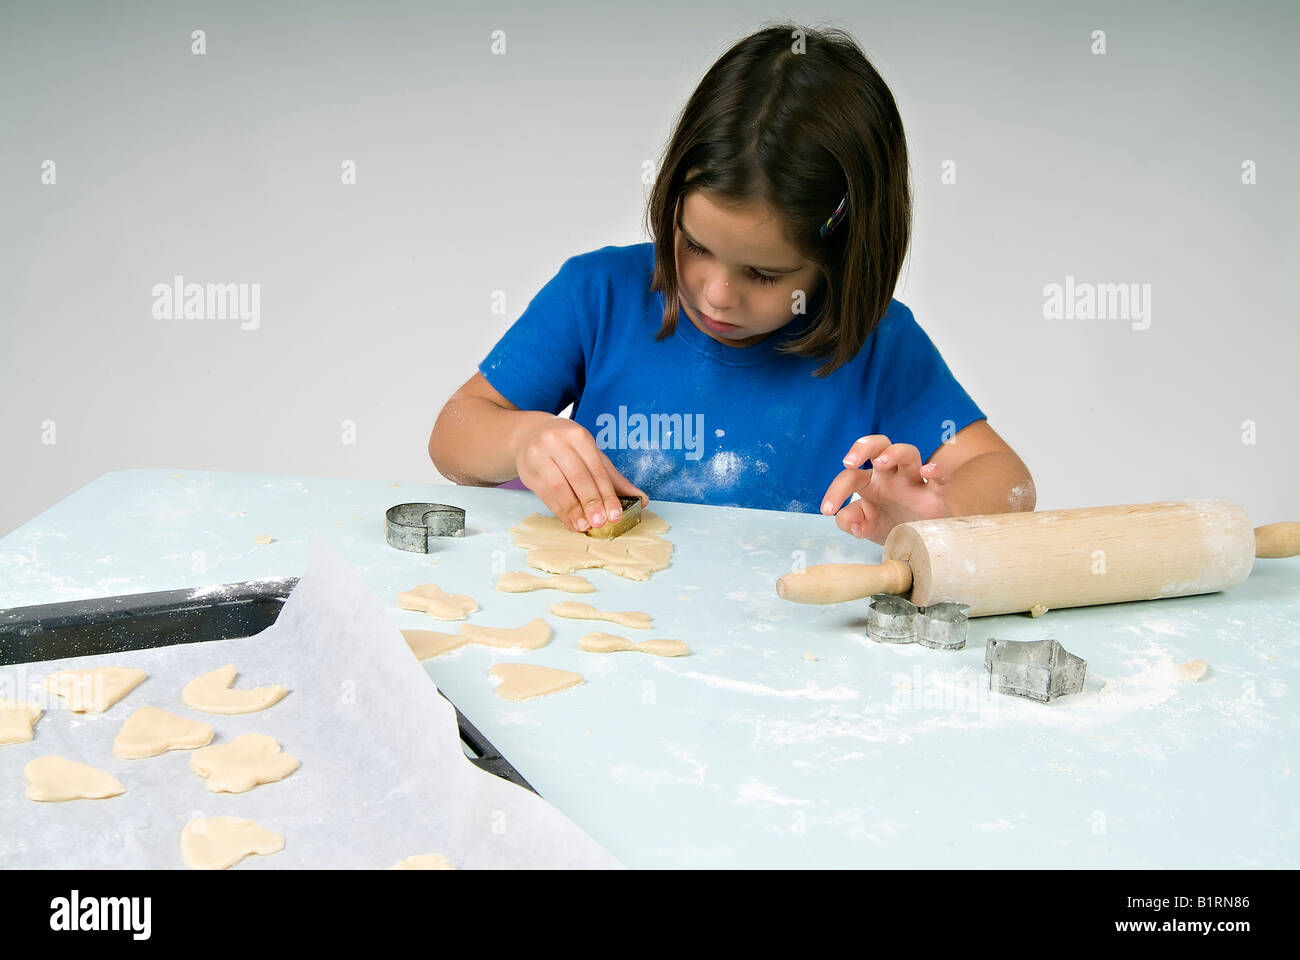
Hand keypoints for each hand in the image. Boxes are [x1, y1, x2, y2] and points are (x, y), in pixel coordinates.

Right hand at [508, 412, 647, 532]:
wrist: (528, 435)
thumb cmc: (566, 446)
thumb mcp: (590, 453)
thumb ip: (613, 477)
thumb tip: (640, 499)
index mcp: (578, 435)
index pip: (596, 468)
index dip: (607, 493)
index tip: (615, 514)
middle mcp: (556, 442)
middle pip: (577, 477)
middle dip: (591, 502)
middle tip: (601, 522)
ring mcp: (538, 456)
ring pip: (559, 487)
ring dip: (574, 510)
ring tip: (585, 526)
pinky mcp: (527, 472)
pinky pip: (545, 495)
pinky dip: (560, 511)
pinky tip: (571, 521)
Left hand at [819, 435, 949, 543]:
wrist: (919, 542)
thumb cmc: (890, 526)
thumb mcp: (866, 526)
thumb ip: (851, 521)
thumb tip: (849, 522)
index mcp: (870, 483)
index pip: (851, 476)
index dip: (836, 490)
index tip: (827, 510)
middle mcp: (890, 476)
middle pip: (879, 445)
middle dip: (863, 446)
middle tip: (848, 462)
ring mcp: (913, 482)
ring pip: (909, 452)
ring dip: (894, 453)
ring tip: (881, 462)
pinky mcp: (934, 494)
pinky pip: (940, 476)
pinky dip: (937, 470)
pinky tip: (927, 471)